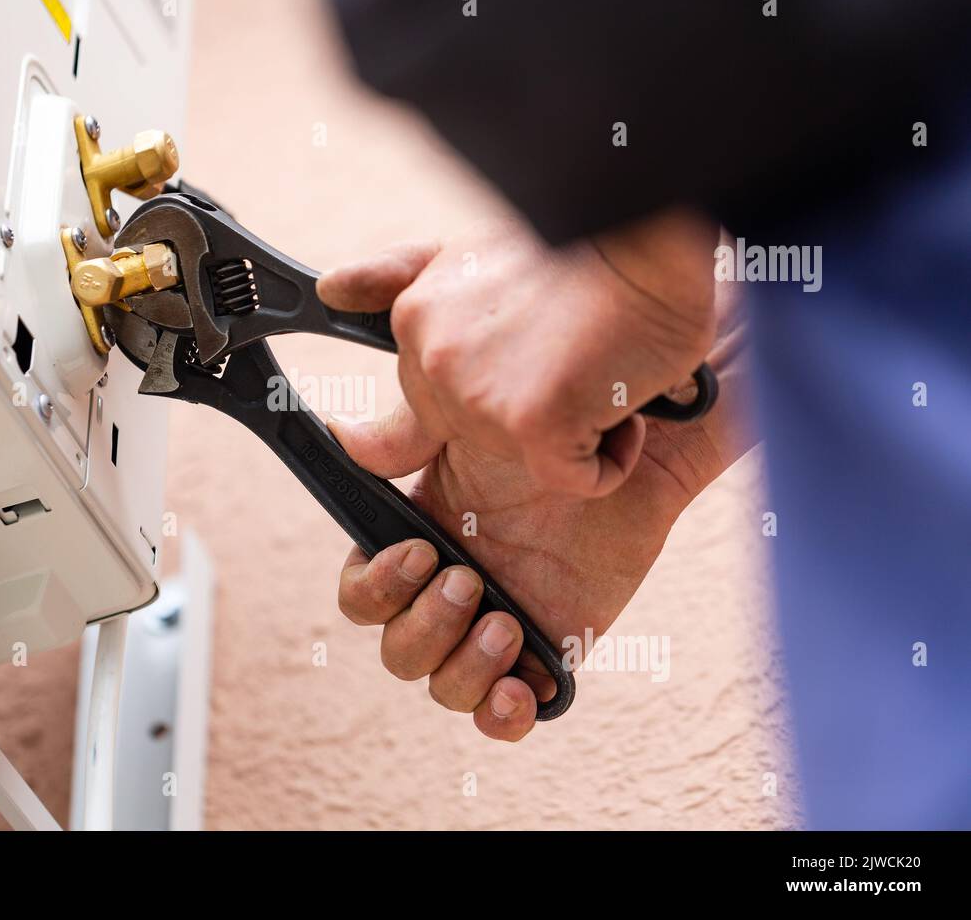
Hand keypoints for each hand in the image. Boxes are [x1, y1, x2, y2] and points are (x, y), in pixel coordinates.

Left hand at [317, 211, 717, 497]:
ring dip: (577, 429)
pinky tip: (626, 400)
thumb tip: (328, 290)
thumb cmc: (577, 241)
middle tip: (570, 352)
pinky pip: (579, 477)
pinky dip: (612, 455)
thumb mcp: (467, 248)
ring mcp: (479, 396)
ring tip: (601, 361)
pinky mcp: (533, 422)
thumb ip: (397, 277)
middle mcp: (435, 362)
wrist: (646, 223)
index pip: (395, 417)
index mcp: (418, 323)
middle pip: (483, 437)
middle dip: (528, 412)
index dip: (388, 438)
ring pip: (535, 457)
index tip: (360, 442)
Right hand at [328, 247, 750, 739]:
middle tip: (459, 573)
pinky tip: (522, 687)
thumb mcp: (478, 321)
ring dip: (454, 658)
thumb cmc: (580, 364)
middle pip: (389, 631)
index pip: (367, 575)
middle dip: (412, 618)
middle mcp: (460, 563)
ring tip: (499, 615)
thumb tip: (328, 287)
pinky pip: (505, 707)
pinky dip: (501, 712)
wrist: (670, 400)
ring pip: (435, 675)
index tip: (414, 545)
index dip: (376, 578)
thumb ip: (397, 292)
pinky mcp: (556, 634)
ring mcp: (506, 602)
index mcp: (429, 512)